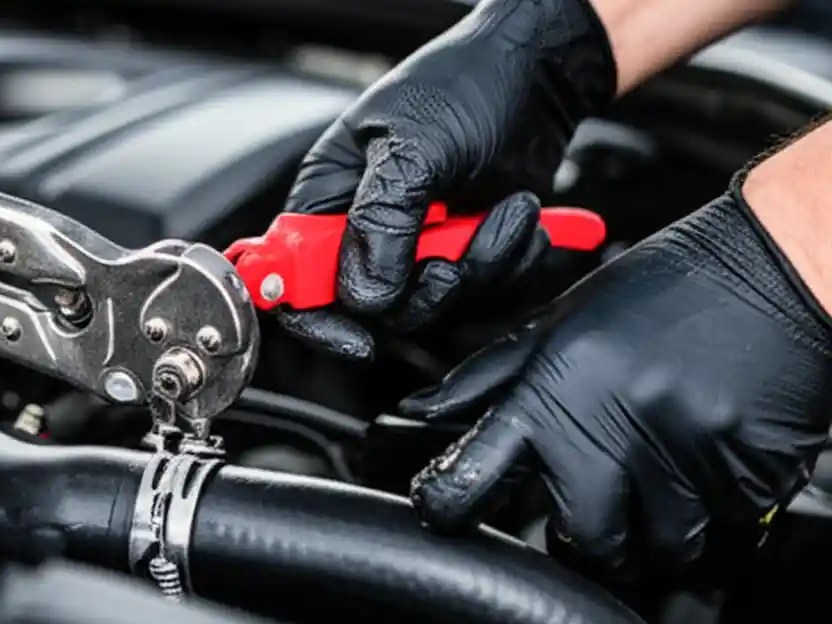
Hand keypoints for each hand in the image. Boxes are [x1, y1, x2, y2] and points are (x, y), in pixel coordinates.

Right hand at [277, 0, 616, 360]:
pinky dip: (511, 260)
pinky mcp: (463, 256)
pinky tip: (517, 214)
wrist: (537, 76)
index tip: (354, 337)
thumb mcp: (414, 148)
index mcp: (329, 198)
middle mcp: (365, 229)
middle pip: (370, 308)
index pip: (295, 278)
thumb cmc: (463, 87)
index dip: (316, 318)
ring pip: (432, 305)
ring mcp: (416, 247)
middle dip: (423, 291)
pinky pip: (482, 293)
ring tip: (505, 211)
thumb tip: (364, 293)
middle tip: (449, 258)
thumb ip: (383, 223)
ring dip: (482, 265)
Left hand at [400, 179, 831, 584]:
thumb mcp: (561, 321)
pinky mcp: (750, 477)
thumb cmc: (666, 288)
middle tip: (595, 509)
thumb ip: (491, 376)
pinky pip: (723, 530)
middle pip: (586, 541)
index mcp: (556, 392)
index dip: (448, 505)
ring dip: (654, 535)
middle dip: (587, 539)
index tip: (446, 511)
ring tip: (659, 483)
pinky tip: (707, 463)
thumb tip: (423, 410)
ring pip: (661, 550)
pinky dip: (712, 512)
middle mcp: (616, 431)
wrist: (782, 264)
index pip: (473, 478)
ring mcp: (687, 459)